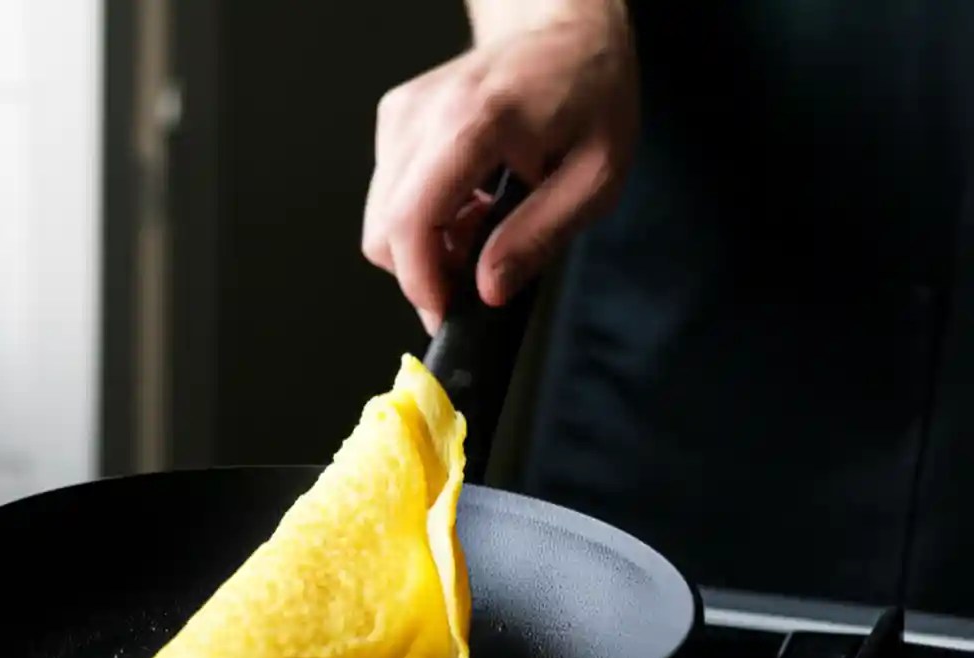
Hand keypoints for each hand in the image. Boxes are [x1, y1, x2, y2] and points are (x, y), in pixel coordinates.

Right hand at [361, 0, 637, 333]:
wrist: (563, 28)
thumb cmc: (589, 92)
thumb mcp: (595, 177)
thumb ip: (538, 237)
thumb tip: (488, 289)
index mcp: (475, 124)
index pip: (411, 221)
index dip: (420, 282)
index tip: (446, 310)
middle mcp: (424, 114)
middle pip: (383, 228)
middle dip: (423, 268)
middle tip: (477, 270)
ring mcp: (403, 113)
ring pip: (381, 216)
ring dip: (426, 241)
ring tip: (483, 225)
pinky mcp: (396, 117)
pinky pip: (389, 193)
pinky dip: (423, 214)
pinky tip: (468, 199)